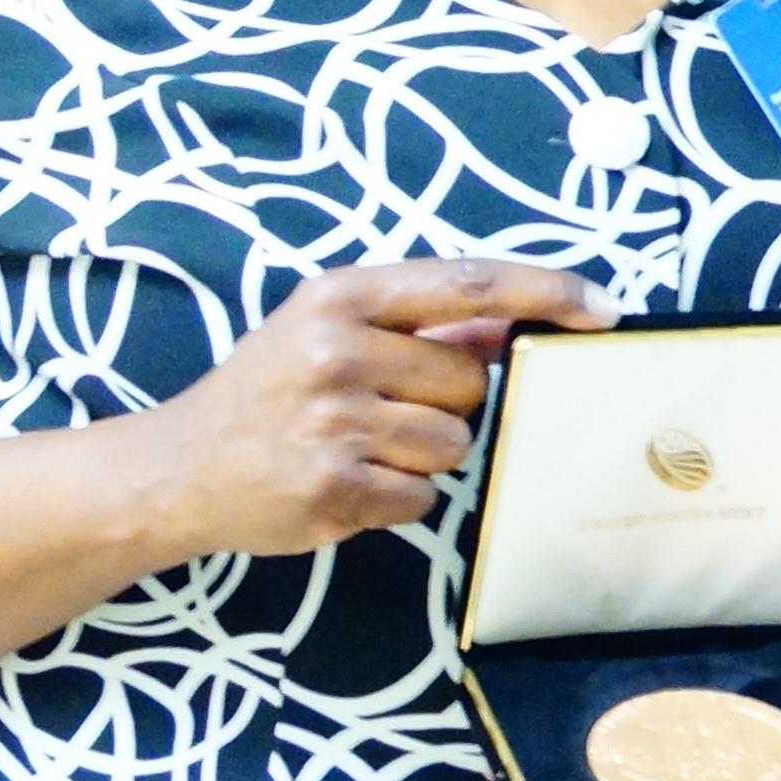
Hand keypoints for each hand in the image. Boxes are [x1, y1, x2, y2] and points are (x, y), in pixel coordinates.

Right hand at [123, 258, 610, 563]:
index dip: (548, 294)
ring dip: (422, 455)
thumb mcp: (329, 330)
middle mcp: (337, 350)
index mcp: (341, 297)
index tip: (604, 311)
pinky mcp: (335, 487)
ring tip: (357, 448)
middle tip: (380, 409)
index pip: (472, 283)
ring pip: (456, 442)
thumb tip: (521, 319)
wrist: (176, 470)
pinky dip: (396, 497)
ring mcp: (336, 422)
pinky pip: (423, 495)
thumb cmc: (268, 393)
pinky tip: (344, 483)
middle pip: (472, 379)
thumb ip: (421, 322)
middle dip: (445, 401)